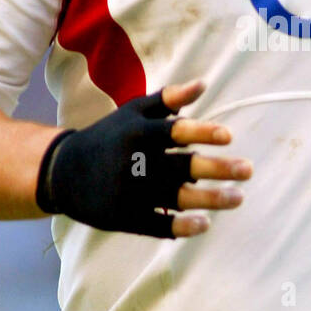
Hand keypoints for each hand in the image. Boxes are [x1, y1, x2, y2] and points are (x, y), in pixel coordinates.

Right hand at [36, 78, 252, 236]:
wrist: (62, 172)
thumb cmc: (108, 137)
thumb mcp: (132, 113)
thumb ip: (168, 99)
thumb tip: (204, 84)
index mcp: (139, 133)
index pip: (176, 131)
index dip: (203, 132)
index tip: (229, 136)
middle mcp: (136, 162)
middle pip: (183, 166)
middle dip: (219, 169)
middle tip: (248, 170)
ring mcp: (131, 192)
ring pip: (177, 197)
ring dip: (211, 200)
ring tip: (238, 197)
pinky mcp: (125, 217)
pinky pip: (158, 225)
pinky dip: (181, 226)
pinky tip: (205, 223)